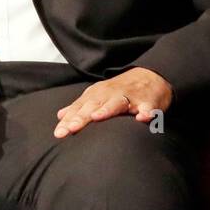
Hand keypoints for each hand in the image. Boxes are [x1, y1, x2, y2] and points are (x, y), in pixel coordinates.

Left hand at [53, 67, 172, 138]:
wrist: (151, 76)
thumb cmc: (119, 91)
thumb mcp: (97, 96)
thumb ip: (80, 107)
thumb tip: (60, 116)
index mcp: (97, 95)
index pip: (79, 109)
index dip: (68, 120)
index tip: (58, 134)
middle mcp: (111, 95)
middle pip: (94, 106)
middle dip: (82, 117)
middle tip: (71, 128)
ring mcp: (130, 97)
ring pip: (117, 103)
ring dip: (107, 109)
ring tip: (96, 117)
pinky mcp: (149, 102)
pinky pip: (148, 108)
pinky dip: (146, 112)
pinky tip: (142, 118)